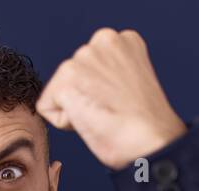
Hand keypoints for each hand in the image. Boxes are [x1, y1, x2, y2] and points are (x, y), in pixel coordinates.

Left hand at [36, 28, 186, 170]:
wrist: (150, 142)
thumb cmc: (145, 125)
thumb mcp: (130, 84)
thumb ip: (109, 74)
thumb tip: (91, 85)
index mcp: (122, 40)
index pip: (88, 68)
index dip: (100, 93)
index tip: (120, 102)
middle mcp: (102, 40)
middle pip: (69, 77)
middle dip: (84, 98)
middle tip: (111, 110)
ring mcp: (84, 58)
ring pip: (58, 91)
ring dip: (75, 109)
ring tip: (104, 114)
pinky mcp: (68, 78)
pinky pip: (47, 108)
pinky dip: (64, 122)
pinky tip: (91, 120)